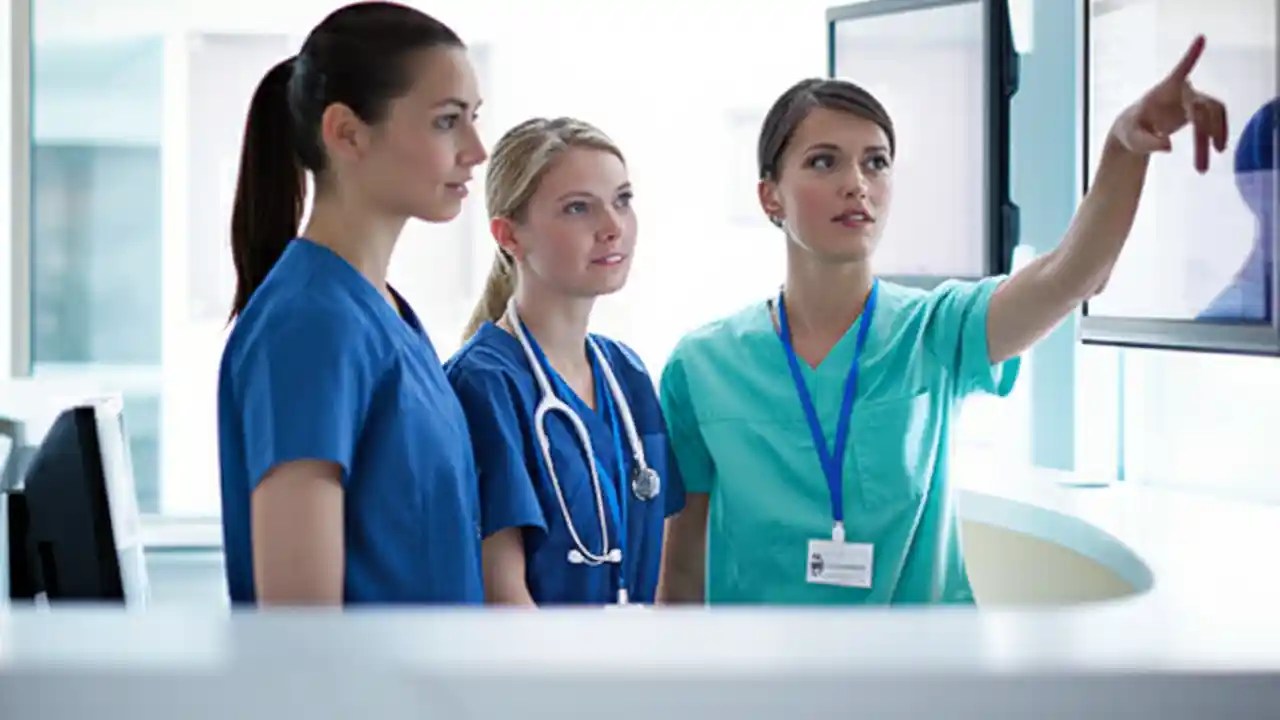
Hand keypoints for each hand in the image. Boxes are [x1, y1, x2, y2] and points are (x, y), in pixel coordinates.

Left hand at [1109, 35, 1228, 172]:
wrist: (1133, 133)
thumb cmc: (1129, 131)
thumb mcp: (1131, 139)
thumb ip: (1146, 143)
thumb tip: (1168, 146)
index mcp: (1162, 92)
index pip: (1178, 72)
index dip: (1190, 56)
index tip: (1201, 39)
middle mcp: (1180, 90)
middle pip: (1201, 108)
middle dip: (1203, 136)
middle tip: (1203, 165)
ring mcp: (1190, 98)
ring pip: (1211, 115)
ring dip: (1212, 138)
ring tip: (1202, 168)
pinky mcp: (1197, 108)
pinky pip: (1215, 118)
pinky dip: (1217, 133)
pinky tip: (1215, 150)